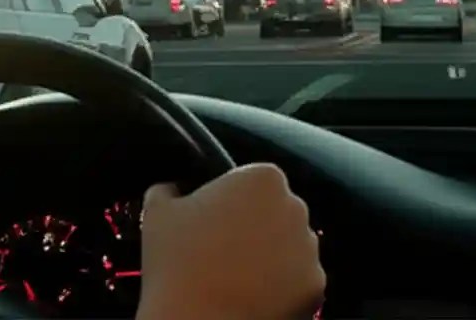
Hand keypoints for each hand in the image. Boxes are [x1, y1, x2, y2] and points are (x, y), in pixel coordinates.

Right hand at [137, 163, 324, 319]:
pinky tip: (252, 296)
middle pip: (276, 212)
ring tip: (236, 278)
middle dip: (256, 228)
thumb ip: (169, 189)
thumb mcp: (159, 212)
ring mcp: (310, 248)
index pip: (253, 183)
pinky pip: (298, 281)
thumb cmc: (177, 261)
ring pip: (290, 247)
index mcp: (263, 178)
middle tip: (222, 252)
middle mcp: (296, 207)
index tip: (212, 224)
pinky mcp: (316, 285)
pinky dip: (281, 289)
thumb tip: (172, 189)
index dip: (231, 202)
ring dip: (271, 257)